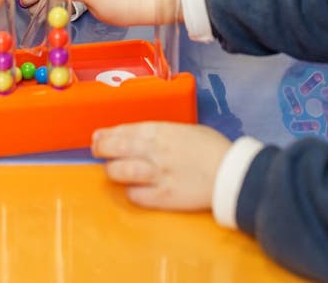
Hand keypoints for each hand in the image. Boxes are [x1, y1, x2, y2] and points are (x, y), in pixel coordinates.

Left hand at [91, 121, 231, 210]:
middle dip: (102, 149)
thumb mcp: (185, 129)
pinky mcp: (163, 197)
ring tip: (111, 170)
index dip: (107, 134)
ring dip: (112, 170)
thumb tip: (143, 137)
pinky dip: (130, 192)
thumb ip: (162, 133)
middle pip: (117, 149)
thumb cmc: (211, 146)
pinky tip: (131, 189)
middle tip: (97, 151)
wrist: (230, 173)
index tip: (97, 136)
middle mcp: (154, 151)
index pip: (125, 130)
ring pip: (122, 172)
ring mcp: (157, 175)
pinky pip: (137, 196)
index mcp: (160, 130)